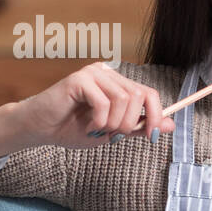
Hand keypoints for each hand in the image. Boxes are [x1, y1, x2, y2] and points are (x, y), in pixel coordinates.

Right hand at [0, 61, 175, 159]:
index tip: (152, 136)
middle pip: (138, 96)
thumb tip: (171, 125)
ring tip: (98, 130)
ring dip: (114, 123)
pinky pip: (104, 102)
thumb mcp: (113, 131)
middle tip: (113, 135)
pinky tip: (89, 127)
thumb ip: (139, 126)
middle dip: (131, 123)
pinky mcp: (79, 79)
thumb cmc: (73, 129)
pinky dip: (100, 121)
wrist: (40, 130)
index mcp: (117, 83)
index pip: (149, 93)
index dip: (156, 115)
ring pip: (124, 99)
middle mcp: (107, 73)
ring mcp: (93, 73)